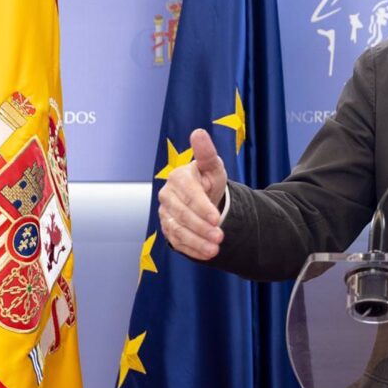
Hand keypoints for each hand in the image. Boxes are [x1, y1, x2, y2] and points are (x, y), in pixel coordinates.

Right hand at [157, 129, 225, 259]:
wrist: (204, 198)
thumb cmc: (208, 179)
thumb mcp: (212, 167)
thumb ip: (206, 153)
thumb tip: (199, 132)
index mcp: (178, 178)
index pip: (188, 194)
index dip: (201, 207)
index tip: (216, 218)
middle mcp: (168, 196)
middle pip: (182, 214)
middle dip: (201, 227)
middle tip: (221, 236)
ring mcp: (166, 213)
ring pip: (178, 230)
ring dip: (197, 241)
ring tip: (216, 249)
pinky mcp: (167, 228)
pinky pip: (177, 241)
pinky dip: (192, 249)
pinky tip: (207, 254)